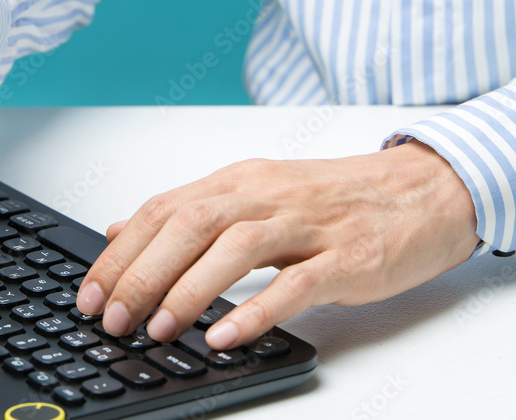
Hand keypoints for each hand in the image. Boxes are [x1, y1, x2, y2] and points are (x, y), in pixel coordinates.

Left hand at [76, 141, 479, 349]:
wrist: (424, 190)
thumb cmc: (336, 199)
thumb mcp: (255, 194)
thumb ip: (189, 212)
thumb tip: (121, 231)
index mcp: (240, 181)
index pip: (163, 210)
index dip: (121, 254)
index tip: (91, 294)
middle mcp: (266, 195)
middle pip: (189, 225)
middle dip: (142, 273)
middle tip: (113, 318)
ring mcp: (309, 224)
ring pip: (235, 248)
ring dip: (189, 289)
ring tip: (159, 328)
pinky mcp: (348, 256)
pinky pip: (297, 283)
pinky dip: (258, 309)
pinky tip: (228, 334)